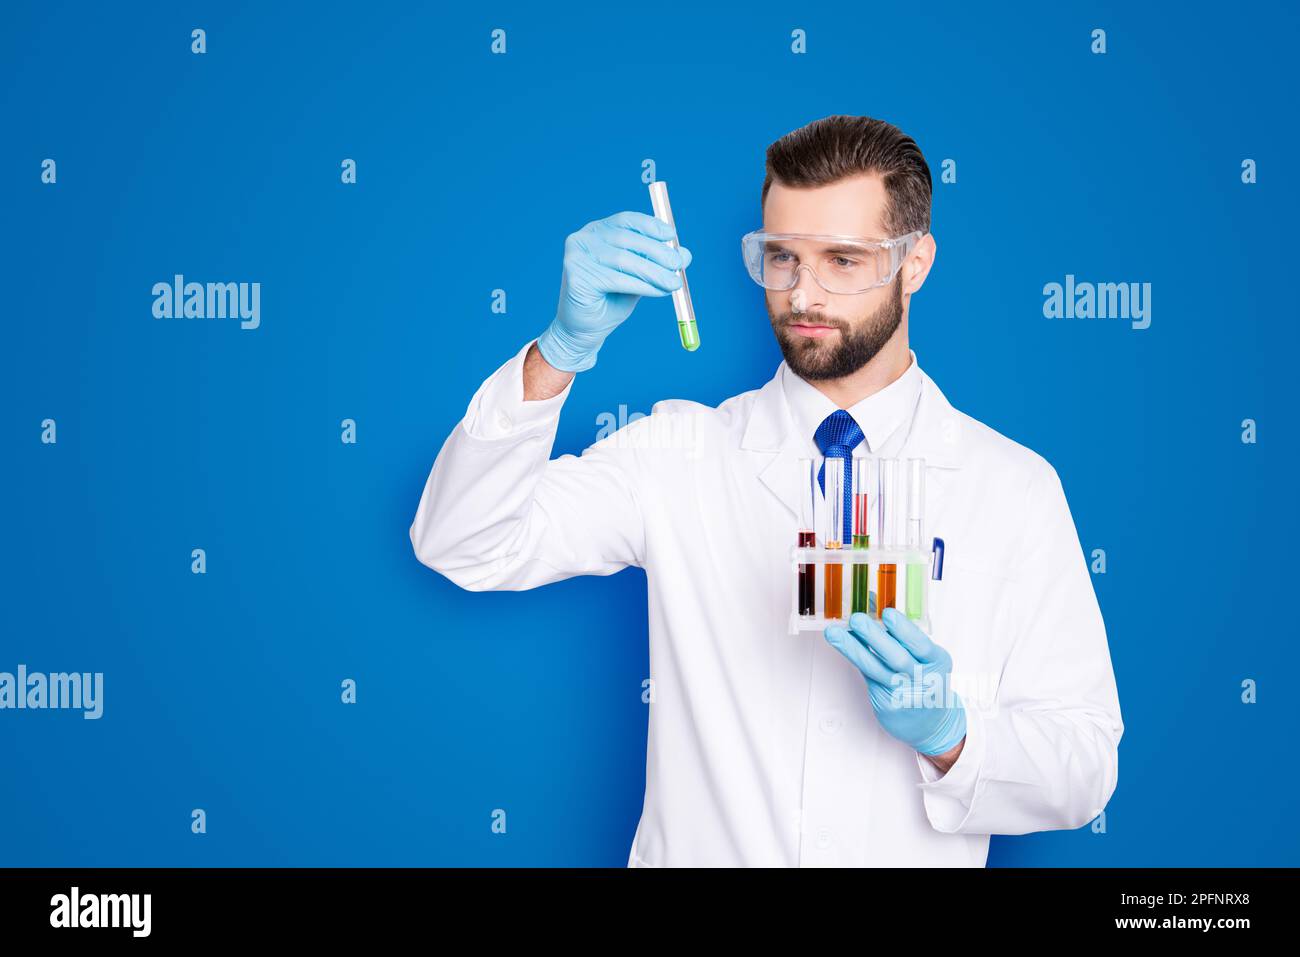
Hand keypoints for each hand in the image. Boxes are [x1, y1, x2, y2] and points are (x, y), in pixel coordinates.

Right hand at [536, 211, 691, 372]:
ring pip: (624, 260)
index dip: (650, 225)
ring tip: (673, 284)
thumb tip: (685, 254)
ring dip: (654, 272)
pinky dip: (643, 286)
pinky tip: (658, 292)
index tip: (671, 236)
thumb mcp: (638, 278)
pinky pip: (617, 279)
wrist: (584, 331)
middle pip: (626, 239)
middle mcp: (583, 239)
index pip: (626, 220)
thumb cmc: (610, 301)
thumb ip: (656, 264)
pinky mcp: (576, 276)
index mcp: (597, 232)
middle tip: (678, 265)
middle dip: (657, 252)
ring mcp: (576, 256)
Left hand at [824, 609, 966, 756]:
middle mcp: (922, 679)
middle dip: (874, 637)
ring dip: (853, 649)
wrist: (930, 723)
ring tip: (834, 633)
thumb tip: (872, 600)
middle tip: (856, 620)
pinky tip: (843, 645)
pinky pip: (868, 677)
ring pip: (876, 669)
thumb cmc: (926, 680)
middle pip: (897, 658)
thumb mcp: (924, 655)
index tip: (887, 614)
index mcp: (936, 662)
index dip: (904, 630)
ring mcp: (903, 694)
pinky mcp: (887, 704)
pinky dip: (855, 658)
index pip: (921, 645)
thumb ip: (900, 631)